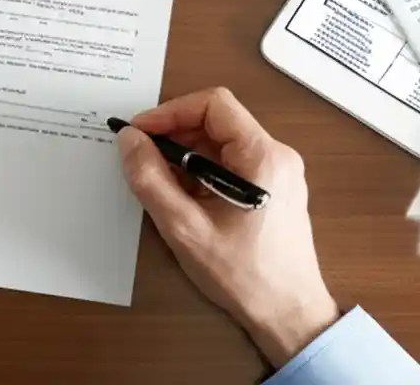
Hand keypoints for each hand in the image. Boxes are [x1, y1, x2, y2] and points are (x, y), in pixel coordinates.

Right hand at [117, 88, 336, 366]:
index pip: (214, 104)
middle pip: (218, 122)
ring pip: (223, 144)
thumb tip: (129, 140)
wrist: (290, 316)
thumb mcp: (186, 228)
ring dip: (187, 156)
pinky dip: (203, 172)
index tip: (139, 133)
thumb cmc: (244, 275)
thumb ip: (152, 180)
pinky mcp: (275, 190)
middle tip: (141, 160)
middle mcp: (277, 155)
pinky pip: (232, 164)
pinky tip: (184, 199)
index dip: (171, 111)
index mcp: (263, 156)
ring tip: (160, 185)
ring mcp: (279, 173)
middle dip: (175, 136)